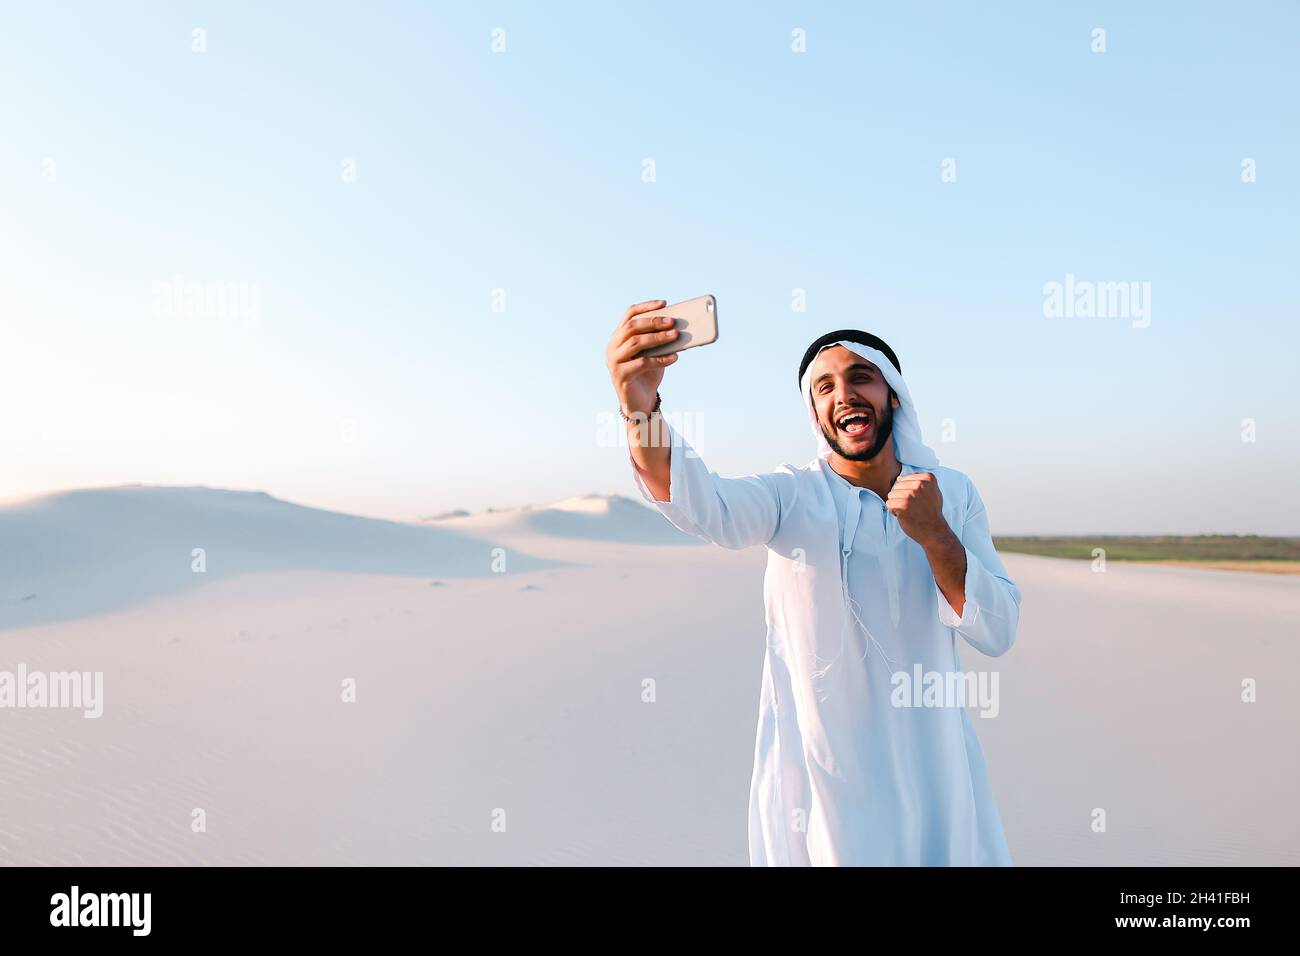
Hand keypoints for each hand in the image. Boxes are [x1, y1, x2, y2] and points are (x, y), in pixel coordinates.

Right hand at [606, 299, 679, 416]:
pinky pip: (642, 363)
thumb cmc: (648, 374)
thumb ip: (659, 340)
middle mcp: (612, 347)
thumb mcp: (653, 352)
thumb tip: (677, 326)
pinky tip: (674, 357)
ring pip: (635, 343)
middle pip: (631, 327)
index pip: (629, 315)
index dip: (646, 307)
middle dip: (653, 322)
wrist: (641, 402)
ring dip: (658, 338)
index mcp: (618, 337)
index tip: (664, 303)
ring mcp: (613, 361)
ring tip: (675, 336)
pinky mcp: (620, 376)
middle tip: (672, 322)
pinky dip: (660, 359)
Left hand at [885, 472, 950, 547]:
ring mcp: (911, 494)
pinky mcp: (903, 504)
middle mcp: (920, 484)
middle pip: (897, 486)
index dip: (907, 491)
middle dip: (901, 498)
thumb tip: (899, 478)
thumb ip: (919, 483)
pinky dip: (893, 511)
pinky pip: (889, 503)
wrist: (934, 531)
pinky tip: (904, 516)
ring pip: (891, 495)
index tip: (918, 500)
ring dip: (897, 504)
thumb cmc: (931, 512)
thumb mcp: (932, 492)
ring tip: (909, 511)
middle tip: (913, 508)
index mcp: (928, 478)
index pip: (904, 479)